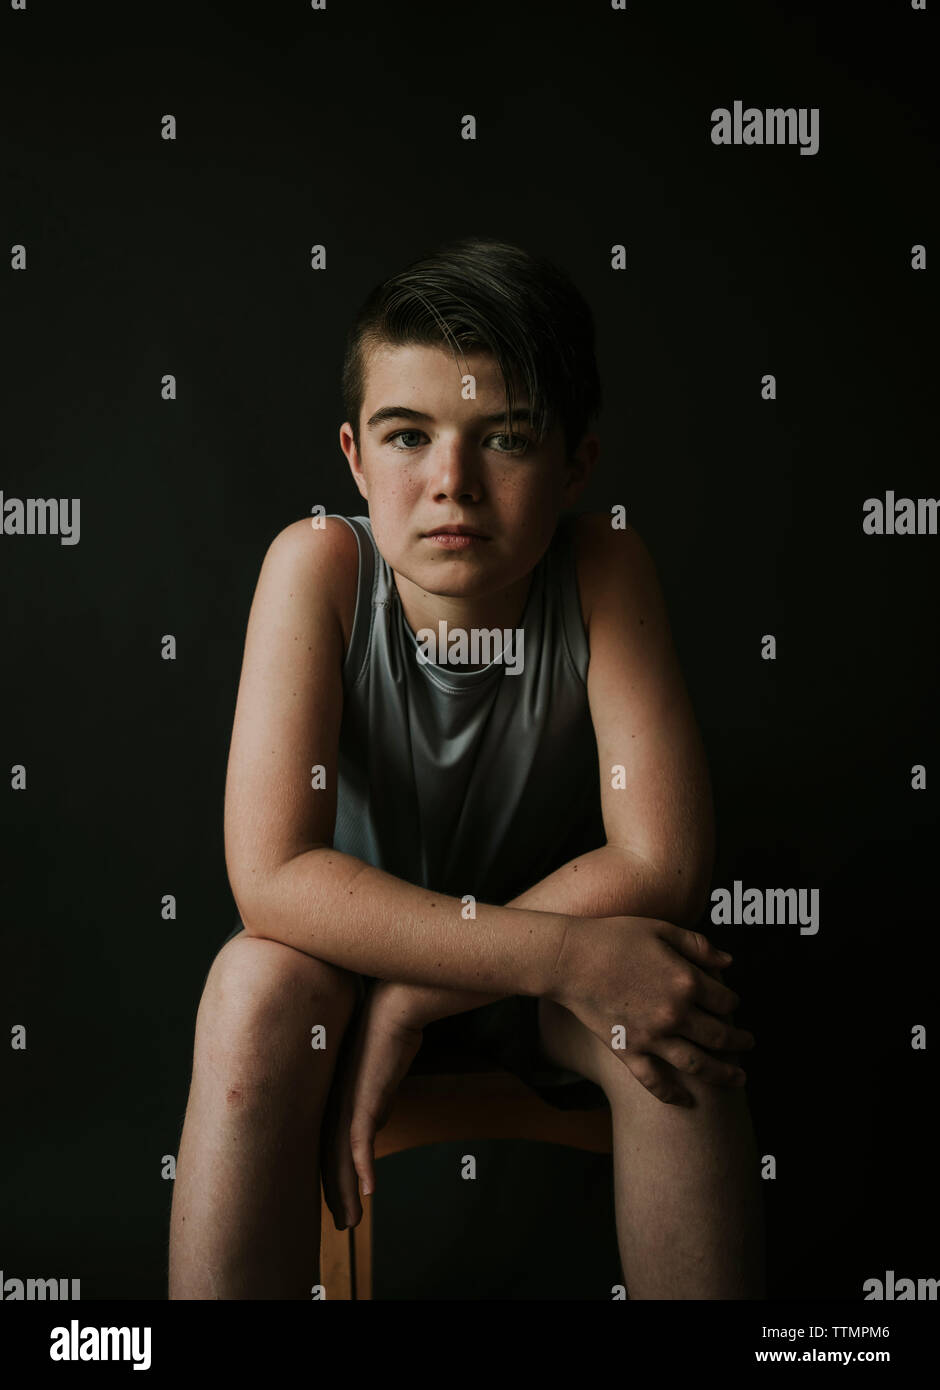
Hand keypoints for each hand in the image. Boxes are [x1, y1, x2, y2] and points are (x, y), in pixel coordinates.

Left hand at [320, 981, 424, 1230]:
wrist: (395, 1004)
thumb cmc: (391, 1030)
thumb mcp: (383, 1071)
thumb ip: (378, 1095)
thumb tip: (378, 1119)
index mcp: (339, 1097)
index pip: (331, 1144)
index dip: (334, 1175)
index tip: (340, 1199)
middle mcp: (337, 1103)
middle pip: (330, 1158)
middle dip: (337, 1193)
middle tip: (343, 1224)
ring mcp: (348, 1102)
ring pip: (341, 1158)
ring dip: (347, 1192)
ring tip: (350, 1222)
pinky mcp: (363, 1099)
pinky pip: (360, 1142)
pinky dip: (363, 1168)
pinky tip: (368, 1191)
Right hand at [548, 915, 755, 1105]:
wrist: (569, 959)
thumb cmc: (614, 936)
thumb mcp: (661, 929)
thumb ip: (698, 945)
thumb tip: (729, 961)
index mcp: (687, 981)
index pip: (726, 1000)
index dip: (734, 1003)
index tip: (732, 1004)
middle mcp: (675, 1014)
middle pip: (720, 1035)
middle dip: (739, 1041)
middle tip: (748, 1044)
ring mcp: (652, 1037)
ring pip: (698, 1065)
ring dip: (724, 1074)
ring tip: (739, 1079)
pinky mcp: (628, 1051)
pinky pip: (654, 1081)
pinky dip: (672, 1095)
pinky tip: (686, 1101)